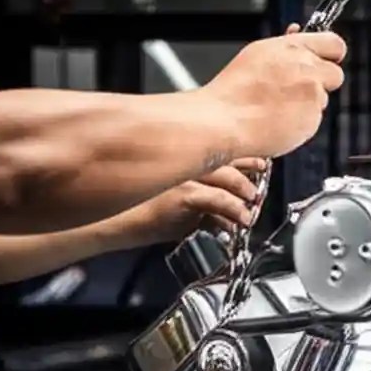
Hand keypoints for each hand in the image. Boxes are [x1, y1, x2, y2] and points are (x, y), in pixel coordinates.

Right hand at [120, 157, 266, 245]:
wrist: (110, 221)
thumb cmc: (132, 212)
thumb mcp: (166, 199)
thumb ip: (194, 200)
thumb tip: (218, 216)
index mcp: (177, 156)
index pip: (217, 148)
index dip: (242, 156)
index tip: (260, 162)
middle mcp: (182, 161)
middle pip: (227, 160)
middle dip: (249, 173)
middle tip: (259, 188)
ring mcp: (183, 176)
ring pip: (227, 179)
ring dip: (245, 194)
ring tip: (250, 208)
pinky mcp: (183, 195)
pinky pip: (219, 200)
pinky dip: (234, 212)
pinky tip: (240, 221)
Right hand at [204, 26, 346, 157]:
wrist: (224, 121)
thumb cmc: (235, 91)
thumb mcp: (259, 54)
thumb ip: (286, 47)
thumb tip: (297, 33)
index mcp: (292, 47)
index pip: (334, 44)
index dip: (331, 55)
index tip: (325, 62)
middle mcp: (306, 68)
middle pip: (335, 74)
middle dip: (322, 83)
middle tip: (298, 90)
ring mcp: (312, 94)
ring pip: (322, 100)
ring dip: (308, 104)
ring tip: (278, 108)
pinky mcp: (312, 119)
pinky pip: (314, 120)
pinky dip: (301, 123)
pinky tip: (280, 121)